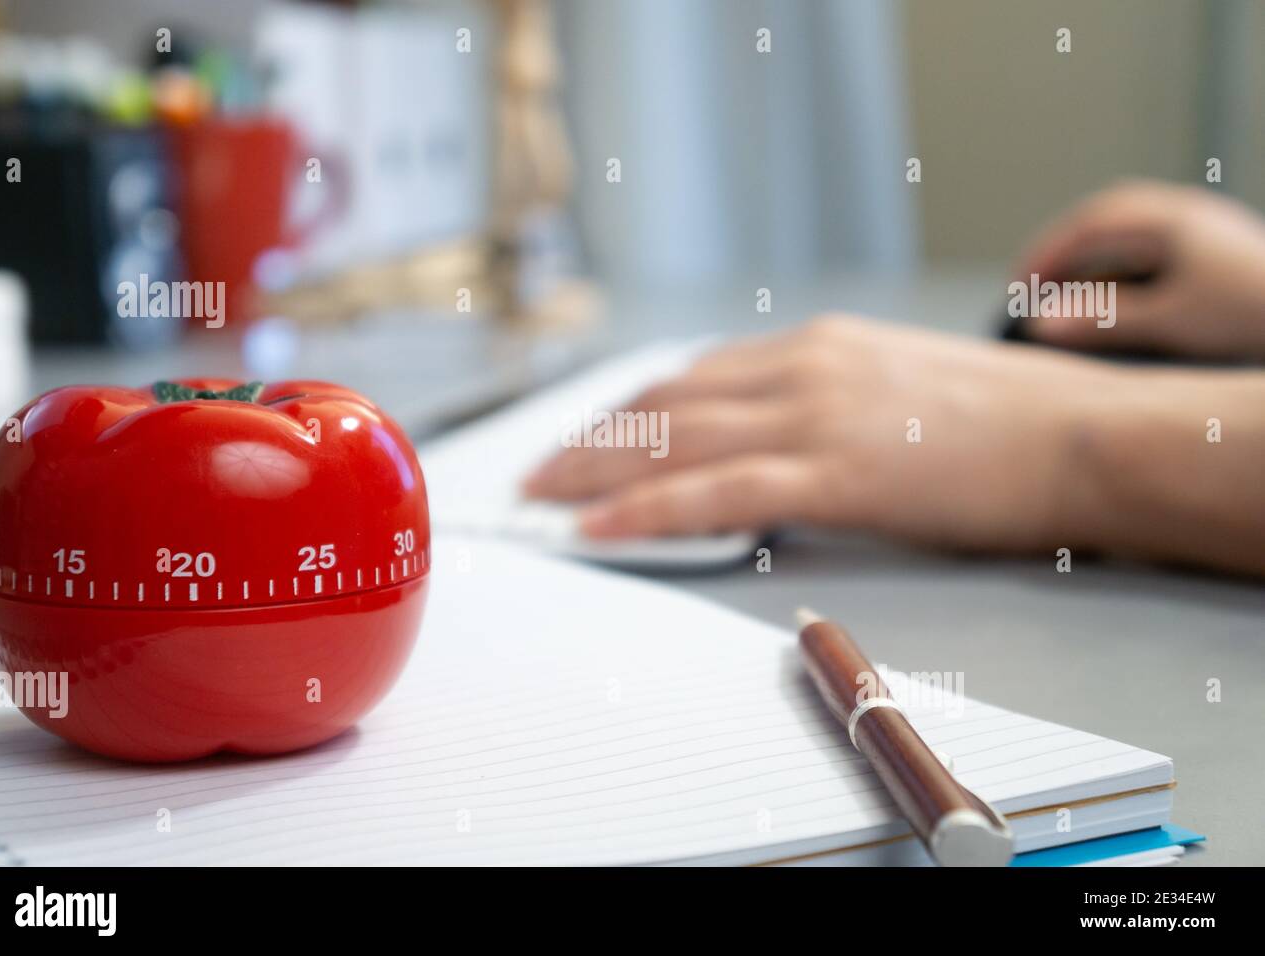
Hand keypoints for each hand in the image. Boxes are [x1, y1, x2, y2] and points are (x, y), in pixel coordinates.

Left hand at [522, 316, 1117, 551]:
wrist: (1084, 435)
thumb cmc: (1009, 422)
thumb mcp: (902, 389)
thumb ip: (831, 403)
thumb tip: (778, 439)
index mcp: (820, 347)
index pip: (695, 377)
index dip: (630, 410)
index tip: (590, 435)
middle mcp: (804, 368)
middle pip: (667, 404)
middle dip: (591, 440)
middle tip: (536, 469)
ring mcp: (816, 416)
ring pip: (675, 441)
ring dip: (596, 471)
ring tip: (540, 498)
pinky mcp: (835, 472)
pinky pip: (716, 493)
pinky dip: (647, 511)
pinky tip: (597, 528)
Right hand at [1015, 180, 1264, 359]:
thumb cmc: (1252, 319)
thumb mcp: (1168, 322)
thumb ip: (1099, 319)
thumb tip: (1037, 321)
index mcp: (1172, 219)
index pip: (1091, 224)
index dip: (1047, 254)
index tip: (1019, 289)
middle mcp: (1191, 217)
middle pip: (1110, 223)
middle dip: (1066, 253)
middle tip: (1034, 288)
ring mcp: (1209, 236)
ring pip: (1134, 239)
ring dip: (1096, 264)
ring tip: (1069, 299)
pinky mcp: (1223, 260)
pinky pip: (1157, 255)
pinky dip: (1125, 276)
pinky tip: (1119, 306)